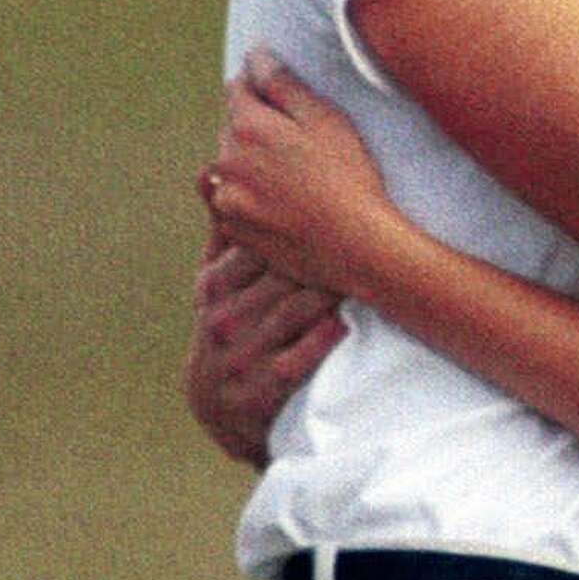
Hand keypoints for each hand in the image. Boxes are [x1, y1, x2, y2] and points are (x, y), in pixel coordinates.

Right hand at [185, 226, 346, 463]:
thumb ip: (225, 233)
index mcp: (212, 287)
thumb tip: (214, 173)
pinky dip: (319, 341)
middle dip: (322, 258)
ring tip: (365, 276)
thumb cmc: (231, 327)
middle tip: (365, 237)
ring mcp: (236, 358)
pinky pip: (293, 362)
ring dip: (330, 295)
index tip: (336, 210)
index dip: (297, 229)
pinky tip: (343, 323)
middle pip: (279, 277)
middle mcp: (219, 321)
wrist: (221, 406)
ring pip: (291, 314)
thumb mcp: (218, 285)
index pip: (254, 247)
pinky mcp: (256, 393)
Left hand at [205, 49, 395, 294]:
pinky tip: (284, 205)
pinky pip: (232, 202)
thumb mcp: (325, 119)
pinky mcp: (234, 230)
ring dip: (250, 165)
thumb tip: (255, 55)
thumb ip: (283, 84)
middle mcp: (225, 160)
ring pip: (230, 167)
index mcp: (246, 126)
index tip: (285, 100)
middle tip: (301, 146)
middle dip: (257, 129)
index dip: (262, 88)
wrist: (355, 246)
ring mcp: (226, 199)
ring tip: (292, 179)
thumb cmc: (348, 177)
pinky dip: (249, 199)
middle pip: (232, 129)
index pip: (238, 89)